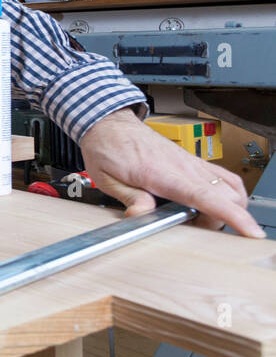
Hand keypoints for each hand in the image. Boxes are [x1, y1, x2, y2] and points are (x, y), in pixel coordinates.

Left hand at [80, 108, 264, 237]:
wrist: (109, 124)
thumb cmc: (108, 148)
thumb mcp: (107, 178)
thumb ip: (129, 197)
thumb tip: (142, 215)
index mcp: (164, 173)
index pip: (206, 197)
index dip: (232, 216)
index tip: (249, 232)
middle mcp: (185, 167)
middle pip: (228, 198)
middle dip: (222, 220)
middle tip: (192, 227)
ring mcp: (193, 164)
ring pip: (231, 188)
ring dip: (227, 208)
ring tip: (199, 218)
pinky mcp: (194, 162)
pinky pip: (225, 178)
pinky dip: (229, 194)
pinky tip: (213, 203)